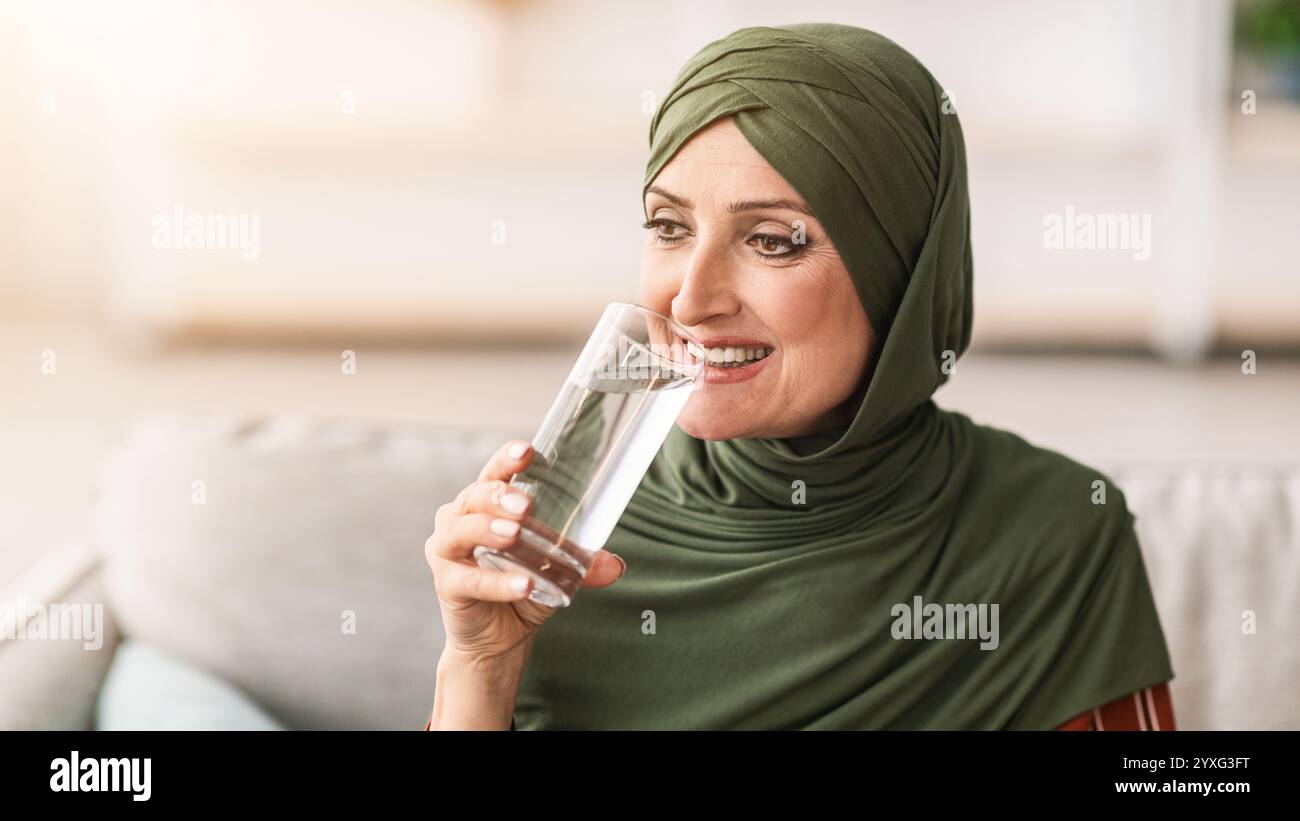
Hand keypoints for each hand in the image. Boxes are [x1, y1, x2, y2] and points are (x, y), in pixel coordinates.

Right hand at [424, 439, 627, 666]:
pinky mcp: (447, 584)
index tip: (527, 451)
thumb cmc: (522, 588)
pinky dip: (497, 582)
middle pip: (475, 496)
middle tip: (525, 504)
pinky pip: (470, 580)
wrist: (498, 639)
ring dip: (489, 529)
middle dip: (499, 496)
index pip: (494, 473)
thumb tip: (616, 565)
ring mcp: (447, 551)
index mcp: (485, 505)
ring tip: (515, 534)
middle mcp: (459, 519)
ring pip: (462, 530)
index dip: (507, 459)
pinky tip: (522, 585)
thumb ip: (584, 565)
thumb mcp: (557, 571)